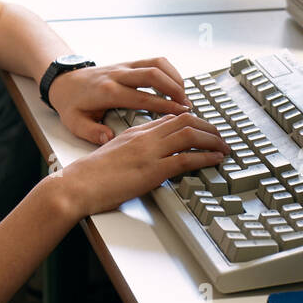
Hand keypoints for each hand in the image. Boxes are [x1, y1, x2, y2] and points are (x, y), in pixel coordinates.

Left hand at [48, 56, 192, 143]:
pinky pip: (153, 61)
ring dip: (174, 77)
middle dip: (174, 89)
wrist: (64, 81)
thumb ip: (91, 132)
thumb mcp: (74, 123)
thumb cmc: (71, 104)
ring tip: (185, 95)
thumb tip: (108, 138)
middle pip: (152, 75)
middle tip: (188, 105)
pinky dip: (169, 70)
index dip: (162, 105)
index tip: (179, 113)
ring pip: (156, 64)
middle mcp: (118, 75)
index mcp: (107, 92)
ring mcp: (124, 67)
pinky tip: (176, 83)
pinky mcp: (128, 63)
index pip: (140, 97)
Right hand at [57, 113, 227, 218]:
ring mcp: (149, 152)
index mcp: (136, 131)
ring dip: (212, 139)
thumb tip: (153, 154)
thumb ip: (135, 148)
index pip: (171, 118)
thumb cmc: (93, 174)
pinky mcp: (152, 170)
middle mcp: (145, 137)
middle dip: (208, 126)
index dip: (193, 120)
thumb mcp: (116, 153)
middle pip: (184, 120)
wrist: (78, 184)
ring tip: (224, 147)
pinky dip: (205, 157)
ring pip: (189, 134)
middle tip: (221, 136)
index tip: (205, 128)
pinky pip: (185, 158)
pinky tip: (215, 159)